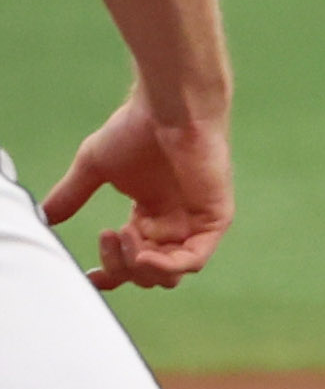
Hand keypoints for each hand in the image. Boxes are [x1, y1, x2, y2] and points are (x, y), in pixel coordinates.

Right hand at [38, 92, 232, 287]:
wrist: (168, 110)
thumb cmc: (135, 130)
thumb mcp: (94, 168)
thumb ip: (72, 196)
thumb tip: (45, 218)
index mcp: (150, 217)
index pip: (133, 262)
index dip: (111, 274)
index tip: (89, 277)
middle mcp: (174, 225)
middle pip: (148, 274)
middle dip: (122, 267)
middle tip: (108, 236)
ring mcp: (196, 224)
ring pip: (169, 274)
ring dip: (138, 266)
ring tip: (122, 235)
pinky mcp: (215, 219)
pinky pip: (193, 260)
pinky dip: (165, 266)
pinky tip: (143, 255)